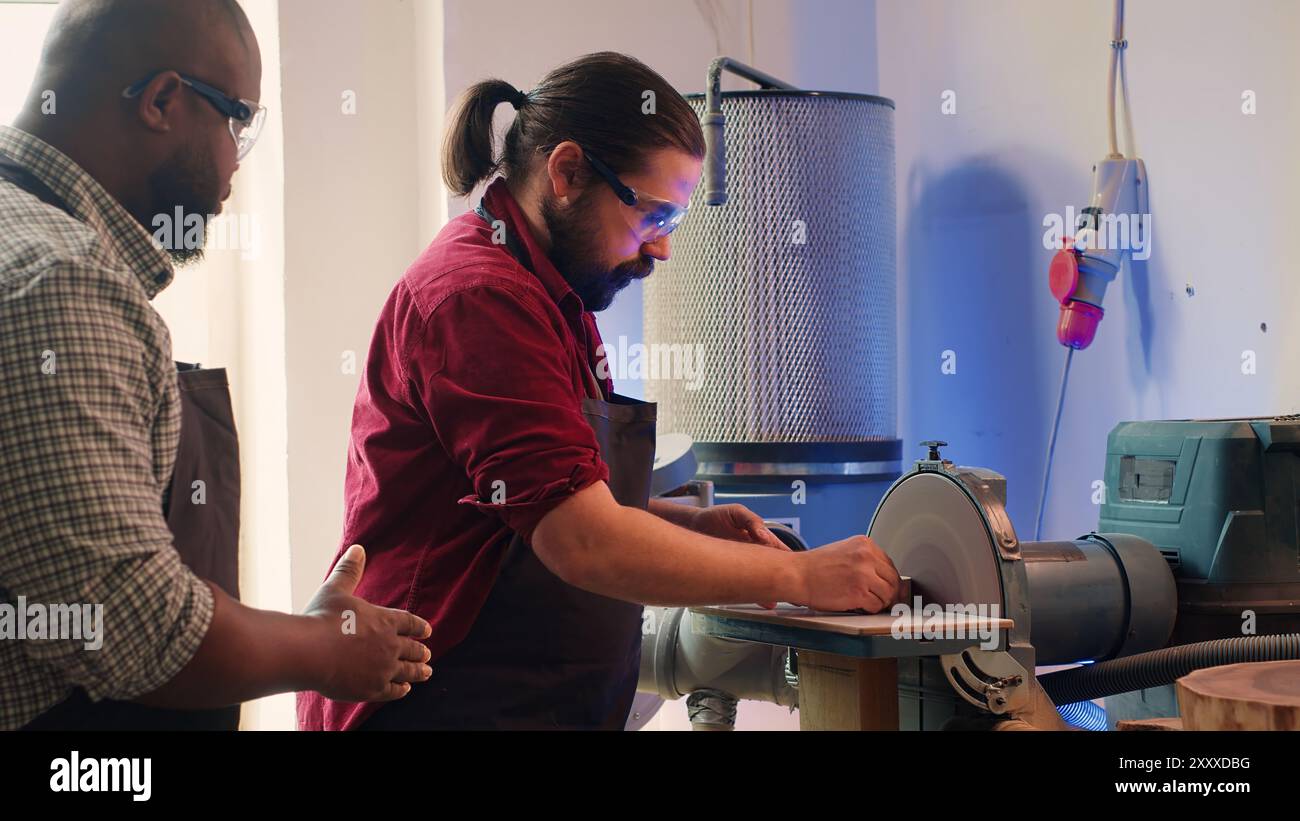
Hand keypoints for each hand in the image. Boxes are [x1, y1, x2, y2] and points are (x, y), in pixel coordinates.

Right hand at [301, 545, 433, 701]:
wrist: (309, 651)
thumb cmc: (321, 618)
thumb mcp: (336, 590)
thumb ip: (349, 571)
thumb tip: (358, 548)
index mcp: (384, 620)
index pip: (409, 623)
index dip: (419, 627)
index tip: (428, 631)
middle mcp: (389, 644)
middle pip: (412, 648)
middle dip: (421, 651)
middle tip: (427, 654)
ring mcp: (383, 668)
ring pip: (408, 670)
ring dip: (418, 671)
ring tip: (426, 672)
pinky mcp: (372, 688)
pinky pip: (393, 690)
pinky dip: (401, 689)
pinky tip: (404, 689)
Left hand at [688, 504, 788, 608]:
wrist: (695, 525)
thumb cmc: (717, 516)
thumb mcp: (737, 512)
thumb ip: (752, 521)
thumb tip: (764, 535)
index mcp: (760, 537)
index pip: (779, 550)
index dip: (789, 560)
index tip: (798, 570)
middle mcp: (754, 552)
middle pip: (772, 568)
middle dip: (781, 579)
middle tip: (792, 591)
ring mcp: (743, 563)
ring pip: (759, 579)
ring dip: (767, 590)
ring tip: (774, 601)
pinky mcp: (730, 571)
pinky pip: (743, 584)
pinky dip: (750, 592)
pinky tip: (757, 600)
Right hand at [795, 535, 900, 612]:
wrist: (797, 574)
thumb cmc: (814, 567)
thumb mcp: (843, 551)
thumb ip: (864, 560)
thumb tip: (882, 576)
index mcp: (864, 544)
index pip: (889, 564)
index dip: (887, 579)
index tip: (884, 587)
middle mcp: (866, 556)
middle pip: (893, 579)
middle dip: (888, 592)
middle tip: (881, 599)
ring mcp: (864, 574)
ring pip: (888, 593)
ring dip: (880, 601)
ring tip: (868, 602)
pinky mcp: (859, 592)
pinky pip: (876, 605)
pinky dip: (870, 609)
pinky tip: (860, 606)